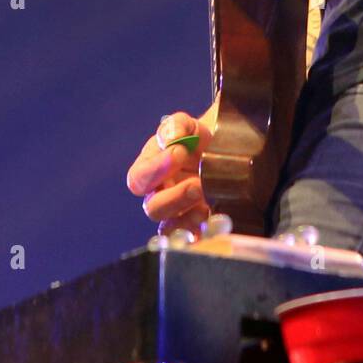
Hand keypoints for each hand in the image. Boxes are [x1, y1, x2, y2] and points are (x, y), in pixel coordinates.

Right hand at [126, 106, 216, 235]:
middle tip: (197, 185)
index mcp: (149, 170)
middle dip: (175, 197)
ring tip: (207, 202)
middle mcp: (159, 194)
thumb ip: (175, 127)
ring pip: (170, 227)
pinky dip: (200, 232)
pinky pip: (191, 237)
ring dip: (188, 216)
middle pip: (154, 208)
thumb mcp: (187, 125)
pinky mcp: (196, 224)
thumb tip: (172, 140)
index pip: (138, 179)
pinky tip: (212, 219)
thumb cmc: (198, 137)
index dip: (155, 170)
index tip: (180, 153)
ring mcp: (177, 212)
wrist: (223, 149)